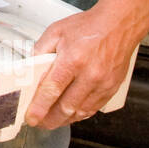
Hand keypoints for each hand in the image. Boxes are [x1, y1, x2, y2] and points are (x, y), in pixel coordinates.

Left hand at [26, 0, 148, 129]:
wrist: (119, 24)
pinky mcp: (111, 88)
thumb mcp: (56, 32)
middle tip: (39, 123)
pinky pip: (93, 108)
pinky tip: (70, 115)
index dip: (40, 107)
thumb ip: (40, 50)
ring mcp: (103, 83)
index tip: (32, 117)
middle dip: (50, 119)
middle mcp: (90, 74)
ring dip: (64, 120)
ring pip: (80, 111)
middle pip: (66, 106)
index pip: (52, 89)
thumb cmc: (89, 26)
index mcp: (73, 60)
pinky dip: (80, 114)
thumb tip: (29, 67)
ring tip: (52, 121)